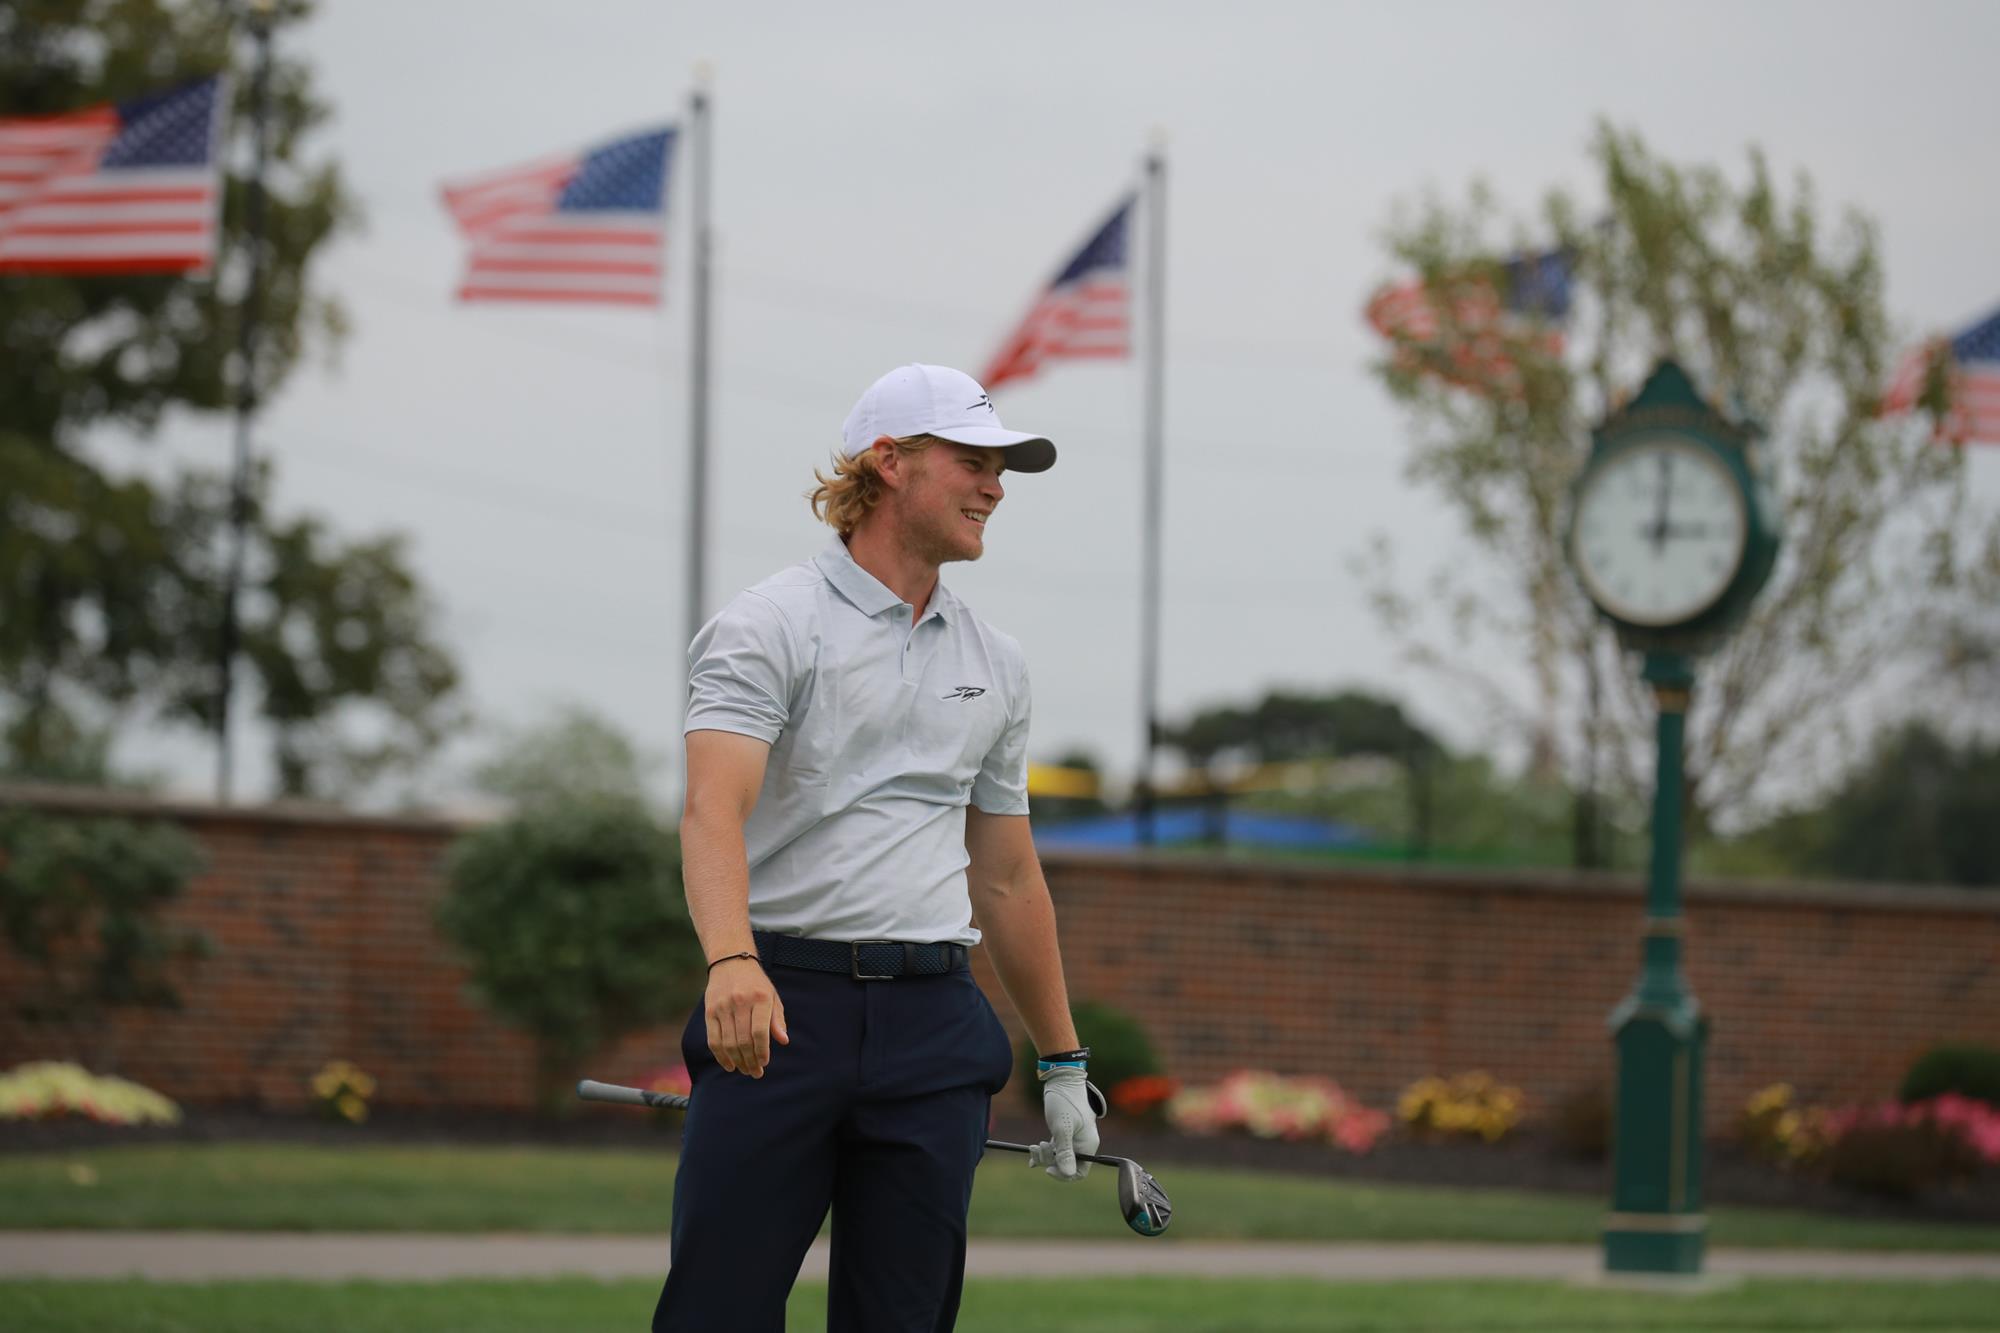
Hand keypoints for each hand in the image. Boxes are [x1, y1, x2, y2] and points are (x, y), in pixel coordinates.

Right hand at [703, 957, 787, 1076]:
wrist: (730, 961)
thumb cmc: (756, 983)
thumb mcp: (772, 996)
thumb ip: (777, 1019)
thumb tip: (783, 1041)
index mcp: (760, 998)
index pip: (760, 1032)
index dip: (762, 1051)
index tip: (764, 1063)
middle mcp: (740, 1002)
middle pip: (744, 1040)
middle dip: (750, 1061)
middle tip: (756, 1073)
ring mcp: (723, 1007)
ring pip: (728, 1043)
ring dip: (737, 1061)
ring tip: (745, 1070)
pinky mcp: (709, 1011)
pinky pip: (713, 1040)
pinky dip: (721, 1056)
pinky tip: (729, 1065)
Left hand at [1030, 1066, 1099, 1180]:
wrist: (1061, 1080)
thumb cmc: (1064, 1102)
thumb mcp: (1062, 1128)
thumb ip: (1065, 1152)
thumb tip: (1068, 1174)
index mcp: (1088, 1145)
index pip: (1080, 1172)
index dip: (1064, 1175)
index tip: (1048, 1169)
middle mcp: (1082, 1144)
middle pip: (1066, 1165)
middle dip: (1049, 1161)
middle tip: (1038, 1148)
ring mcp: (1074, 1139)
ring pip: (1058, 1158)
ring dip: (1044, 1156)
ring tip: (1033, 1146)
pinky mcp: (1065, 1133)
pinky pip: (1055, 1149)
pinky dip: (1044, 1152)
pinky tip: (1032, 1153)